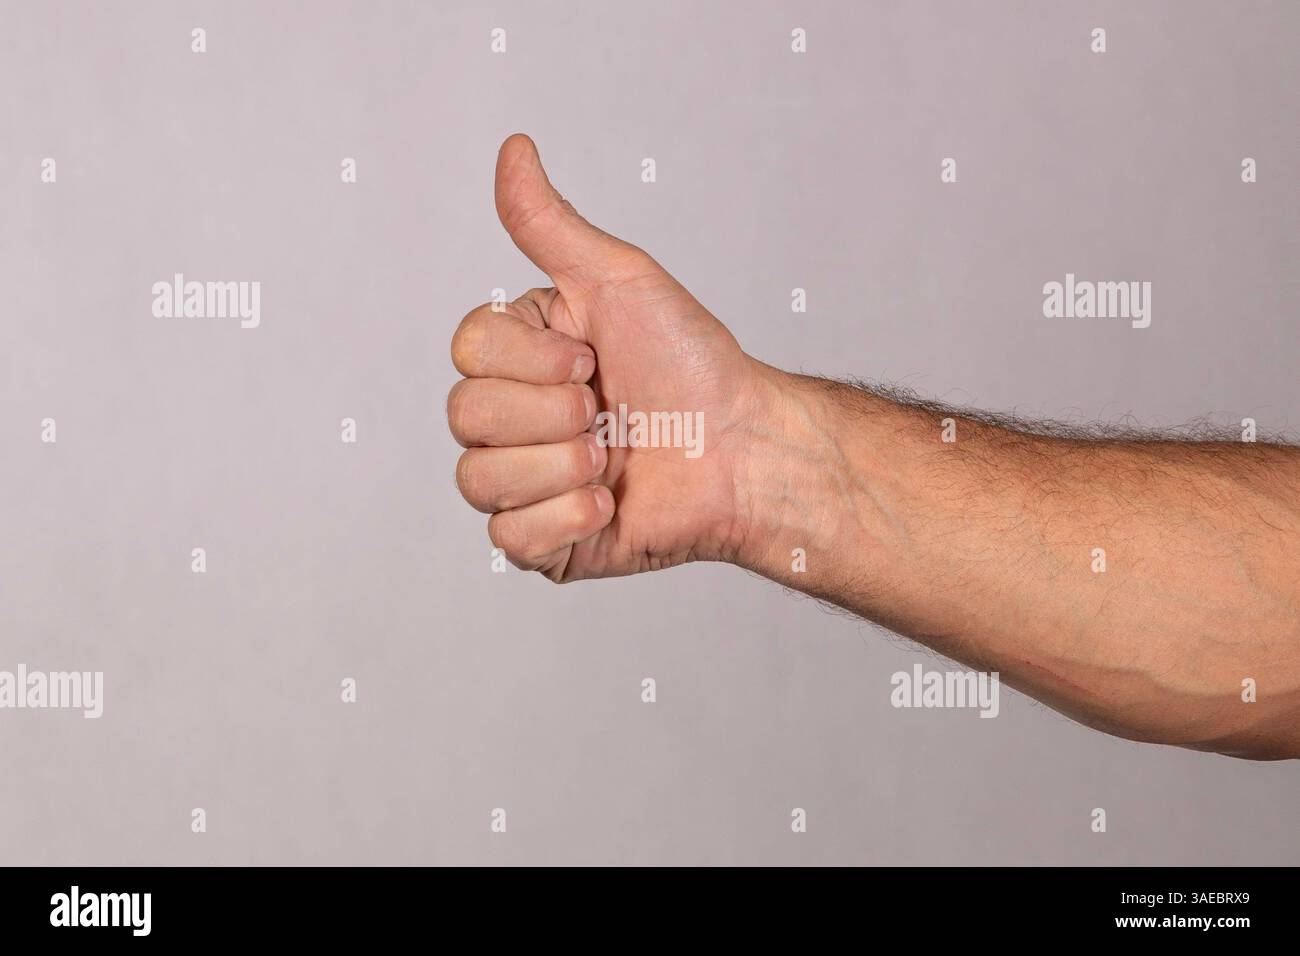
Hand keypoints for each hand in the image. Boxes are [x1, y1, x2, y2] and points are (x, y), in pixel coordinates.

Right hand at [448, 134, 770, 581]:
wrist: (744, 448)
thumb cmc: (691, 362)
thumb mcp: (619, 280)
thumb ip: (549, 224)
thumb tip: (513, 149)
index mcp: (520, 358)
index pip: (466, 352)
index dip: (531, 359)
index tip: (593, 356)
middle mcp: (513, 419)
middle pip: (464, 416)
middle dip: (550, 413)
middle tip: (606, 410)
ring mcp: (526, 483)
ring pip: (478, 481)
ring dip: (560, 467)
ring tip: (614, 458)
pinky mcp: (547, 543)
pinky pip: (509, 540)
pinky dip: (565, 520)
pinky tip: (609, 504)